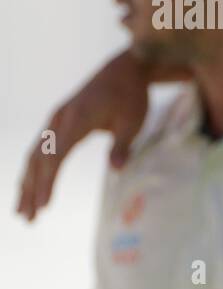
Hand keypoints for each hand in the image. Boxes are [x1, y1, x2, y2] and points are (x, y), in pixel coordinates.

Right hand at [16, 50, 151, 220]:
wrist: (124, 70)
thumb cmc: (131, 96)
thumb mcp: (133, 121)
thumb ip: (122, 145)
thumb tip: (116, 169)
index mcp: (77, 119)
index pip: (56, 155)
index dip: (48, 181)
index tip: (45, 205)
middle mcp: (59, 119)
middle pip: (39, 159)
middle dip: (32, 190)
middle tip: (29, 219)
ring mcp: (56, 120)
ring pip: (34, 155)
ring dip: (27, 184)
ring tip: (23, 212)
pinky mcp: (58, 123)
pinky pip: (40, 149)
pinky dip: (33, 170)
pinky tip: (28, 189)